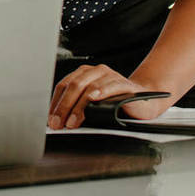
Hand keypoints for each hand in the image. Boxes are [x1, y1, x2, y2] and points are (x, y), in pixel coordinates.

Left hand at [48, 64, 171, 128]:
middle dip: (63, 107)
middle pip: (73, 86)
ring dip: (78, 106)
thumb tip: (58, 121)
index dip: (56, 103)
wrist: (144, 102)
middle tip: (58, 123)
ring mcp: (110, 76)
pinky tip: (94, 99)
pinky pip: (111, 85)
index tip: (51, 119)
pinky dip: (101, 92)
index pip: (64, 86)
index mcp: (84, 74)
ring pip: (89, 87)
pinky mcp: (125, 84)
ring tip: (73, 121)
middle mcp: (96, 72)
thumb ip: (77, 107)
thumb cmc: (115, 103)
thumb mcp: (92, 105)